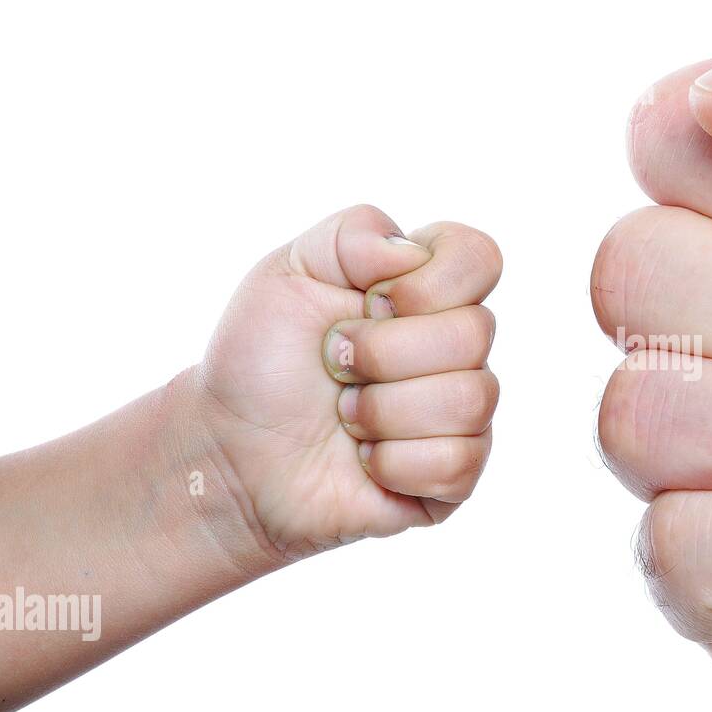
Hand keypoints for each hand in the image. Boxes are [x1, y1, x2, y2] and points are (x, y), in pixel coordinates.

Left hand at [198, 204, 501, 566]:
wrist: (231, 452)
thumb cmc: (262, 362)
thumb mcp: (287, 273)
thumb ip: (353, 235)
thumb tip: (412, 252)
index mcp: (427, 291)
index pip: (480, 259)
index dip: (425, 285)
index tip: (366, 304)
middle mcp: (456, 350)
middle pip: (474, 334)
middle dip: (383, 354)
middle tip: (336, 366)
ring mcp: (462, 415)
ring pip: (468, 401)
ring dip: (383, 411)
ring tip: (346, 417)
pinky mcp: (455, 476)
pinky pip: (457, 462)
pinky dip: (393, 462)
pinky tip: (366, 460)